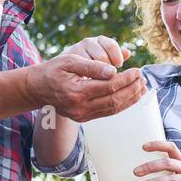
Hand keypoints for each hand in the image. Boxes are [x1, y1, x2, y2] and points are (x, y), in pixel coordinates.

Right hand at [30, 38, 145, 121]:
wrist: (38, 88)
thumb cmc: (54, 70)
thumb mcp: (69, 61)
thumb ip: (92, 66)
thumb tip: (114, 70)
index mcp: (76, 92)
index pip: (109, 86)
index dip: (126, 79)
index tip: (137, 70)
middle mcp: (80, 108)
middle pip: (114, 99)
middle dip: (132, 89)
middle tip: (143, 78)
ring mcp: (82, 116)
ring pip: (113, 109)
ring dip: (131, 98)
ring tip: (143, 87)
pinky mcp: (84, 118)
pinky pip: (108, 112)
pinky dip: (123, 105)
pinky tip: (132, 96)